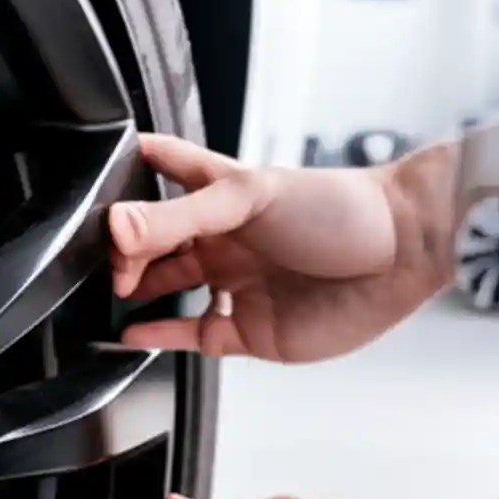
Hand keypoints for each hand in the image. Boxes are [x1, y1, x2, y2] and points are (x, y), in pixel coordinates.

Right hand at [109, 134, 454, 361]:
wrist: (401, 255)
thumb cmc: (339, 208)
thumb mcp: (249, 198)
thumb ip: (177, 216)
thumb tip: (116, 226)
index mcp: (225, 193)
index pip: (168, 169)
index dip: (134, 163)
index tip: (97, 163)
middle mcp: (227, 238)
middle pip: (159, 239)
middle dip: (127, 245)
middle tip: (107, 255)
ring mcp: (237, 284)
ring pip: (171, 287)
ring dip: (138, 289)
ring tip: (111, 289)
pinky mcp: (250, 329)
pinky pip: (193, 335)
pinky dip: (160, 334)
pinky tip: (132, 330)